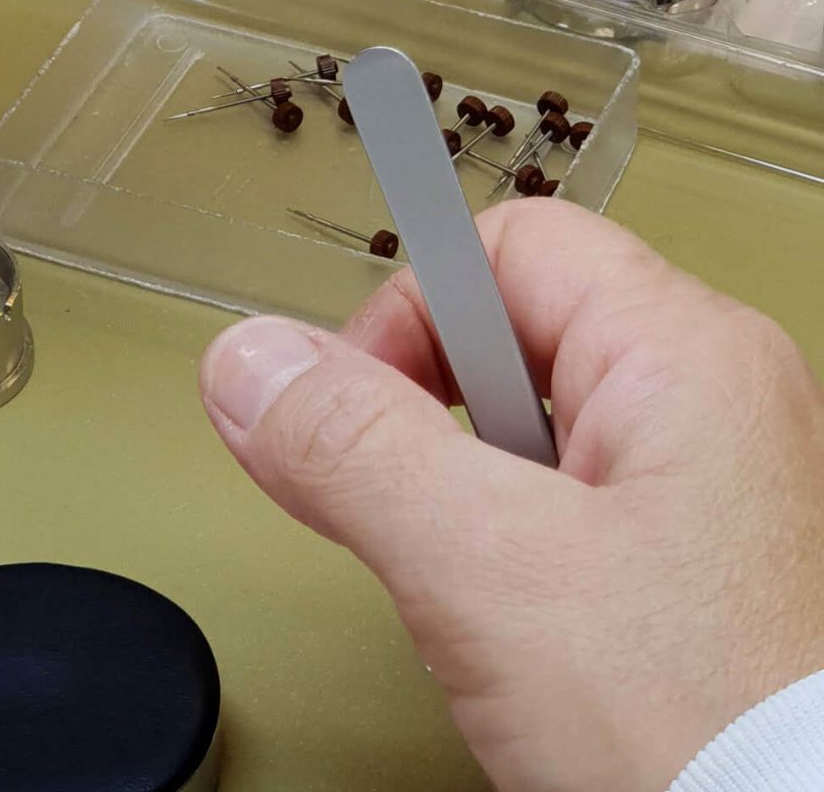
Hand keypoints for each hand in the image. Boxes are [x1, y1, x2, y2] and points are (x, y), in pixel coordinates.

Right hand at [200, 202, 823, 791]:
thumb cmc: (717, 734)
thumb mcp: (488, 573)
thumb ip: (354, 449)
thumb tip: (251, 362)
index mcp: (688, 354)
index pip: (509, 243)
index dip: (408, 311)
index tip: (344, 401)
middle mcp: (721, 400)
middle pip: (520, 337)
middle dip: (439, 428)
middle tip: (422, 522)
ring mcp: (727, 488)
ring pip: (544, 439)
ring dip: (482, 509)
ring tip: (491, 605)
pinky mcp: (718, 570)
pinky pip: (587, 515)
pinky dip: (532, 564)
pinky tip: (535, 644)